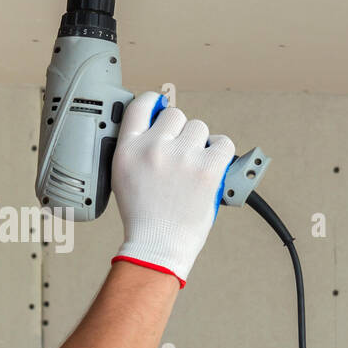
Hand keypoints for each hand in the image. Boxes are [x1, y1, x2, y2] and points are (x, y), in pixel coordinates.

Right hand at [109, 91, 235, 288]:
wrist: (158, 245)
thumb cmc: (144, 216)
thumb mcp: (123, 176)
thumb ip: (138, 148)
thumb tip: (160, 125)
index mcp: (129, 149)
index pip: (140, 106)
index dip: (154, 102)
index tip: (160, 106)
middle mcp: (154, 148)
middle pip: (176, 115)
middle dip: (180, 132)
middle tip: (179, 156)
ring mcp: (182, 157)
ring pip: (200, 128)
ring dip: (200, 144)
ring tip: (194, 167)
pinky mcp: (208, 168)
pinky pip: (223, 143)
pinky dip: (221, 153)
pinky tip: (211, 168)